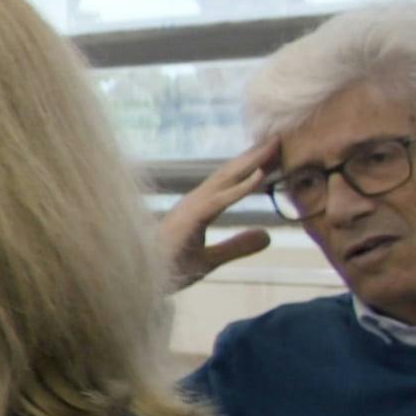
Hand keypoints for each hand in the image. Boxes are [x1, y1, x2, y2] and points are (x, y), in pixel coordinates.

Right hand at [157, 139, 279, 289]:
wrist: (137, 279)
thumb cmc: (166, 268)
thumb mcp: (210, 260)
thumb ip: (236, 247)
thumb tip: (267, 236)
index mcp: (199, 208)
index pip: (229, 182)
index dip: (251, 166)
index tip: (274, 152)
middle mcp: (195, 201)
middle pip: (229, 173)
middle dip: (254, 155)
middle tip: (278, 136)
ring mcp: (192, 208)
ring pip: (227, 179)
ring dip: (252, 161)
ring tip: (273, 145)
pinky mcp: (191, 218)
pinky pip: (221, 199)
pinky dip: (242, 186)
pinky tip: (260, 174)